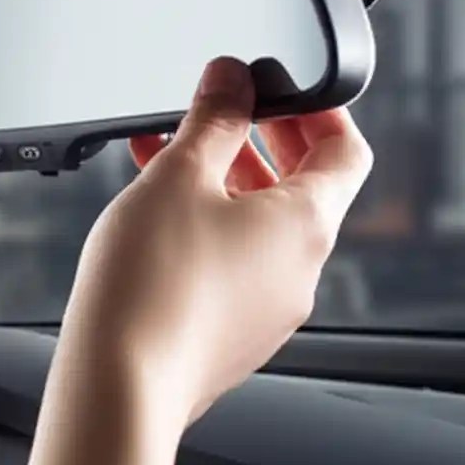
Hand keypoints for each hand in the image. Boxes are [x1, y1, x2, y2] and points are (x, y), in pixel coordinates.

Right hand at [64, 57, 371, 424]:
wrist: (118, 386)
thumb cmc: (152, 286)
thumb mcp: (179, 175)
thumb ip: (213, 119)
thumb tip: (233, 79)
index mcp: (307, 224)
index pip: (346, 151)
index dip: (317, 110)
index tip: (277, 88)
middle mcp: (300, 271)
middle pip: (302, 188)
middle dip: (259, 142)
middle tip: (220, 113)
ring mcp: (268, 310)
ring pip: (259, 226)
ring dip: (222, 182)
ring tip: (168, 154)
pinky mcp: (231, 335)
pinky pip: (232, 265)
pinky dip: (205, 226)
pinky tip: (156, 213)